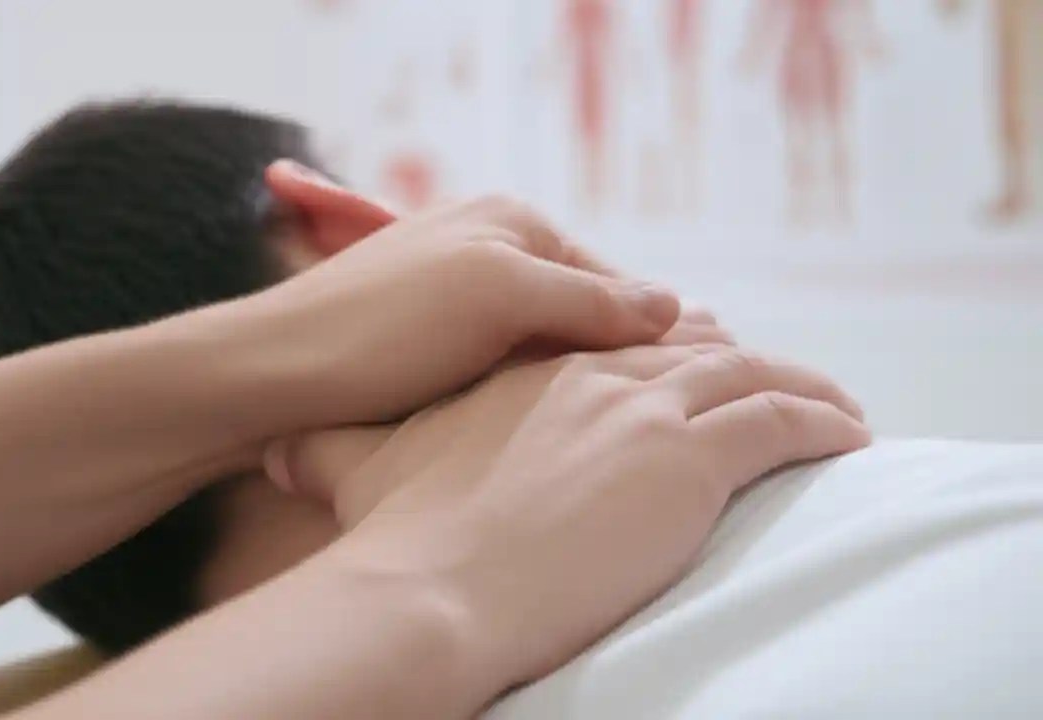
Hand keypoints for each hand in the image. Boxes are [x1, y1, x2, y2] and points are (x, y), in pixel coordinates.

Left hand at [239, 195, 681, 431]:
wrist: (268, 377)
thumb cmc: (380, 331)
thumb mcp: (497, 298)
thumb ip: (587, 299)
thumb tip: (678, 306)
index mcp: (509, 221)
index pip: (609, 281)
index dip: (649, 336)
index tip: (688, 388)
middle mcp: (484, 246)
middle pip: (576, 311)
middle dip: (610, 360)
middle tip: (650, 417)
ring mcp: (452, 295)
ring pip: (538, 344)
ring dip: (566, 382)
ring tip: (600, 432)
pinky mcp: (425, 343)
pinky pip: (499, 367)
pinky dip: (523, 395)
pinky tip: (533, 431)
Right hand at [270, 345, 868, 691]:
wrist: (430, 585)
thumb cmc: (397, 540)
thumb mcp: (364, 474)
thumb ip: (340, 453)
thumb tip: (279, 455)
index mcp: (529, 374)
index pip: (618, 341)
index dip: (662, 349)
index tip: (692, 364)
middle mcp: (593, 375)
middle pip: (692, 347)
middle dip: (736, 360)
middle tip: (773, 379)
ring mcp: (646, 410)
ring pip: (750, 374)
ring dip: (800, 386)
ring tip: (834, 405)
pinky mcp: (690, 457)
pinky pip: (784, 421)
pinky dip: (823, 422)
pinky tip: (850, 433)